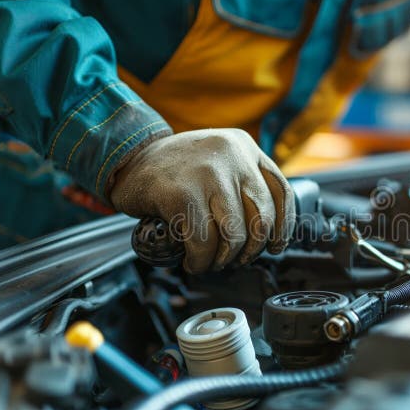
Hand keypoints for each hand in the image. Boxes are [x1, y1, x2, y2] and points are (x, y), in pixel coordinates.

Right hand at [109, 129, 294, 273]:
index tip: (275, 245)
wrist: (126, 157)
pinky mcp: (180, 192)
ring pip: (234, 233)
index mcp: (245, 147)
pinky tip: (193, 261)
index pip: (281, 191)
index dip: (283, 226)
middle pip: (261, 218)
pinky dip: (200, 260)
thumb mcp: (218, 161)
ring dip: (224, 258)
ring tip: (210, 262)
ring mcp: (207, 173)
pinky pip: (202, 241)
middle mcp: (231, 155)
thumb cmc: (175, 169)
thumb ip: (241, 182)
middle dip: (250, 249)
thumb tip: (265, 231)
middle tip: (234, 259)